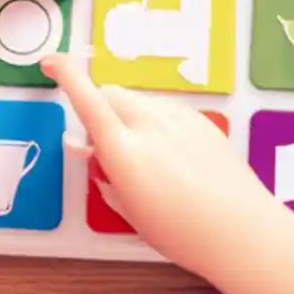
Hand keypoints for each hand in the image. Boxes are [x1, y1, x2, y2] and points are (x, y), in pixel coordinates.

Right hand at [41, 55, 293, 293]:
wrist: (243, 231)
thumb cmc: (180, 233)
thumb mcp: (129, 210)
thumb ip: (104, 174)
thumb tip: (89, 152)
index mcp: (124, 150)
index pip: (87, 99)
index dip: (65, 74)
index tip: (50, 61)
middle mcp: (150, 124)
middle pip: (110, 93)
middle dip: (96, 107)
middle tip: (100, 145)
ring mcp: (179, 118)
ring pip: (137, 100)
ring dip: (125, 115)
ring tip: (140, 156)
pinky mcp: (200, 120)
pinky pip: (163, 109)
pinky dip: (152, 122)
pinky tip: (169, 156)